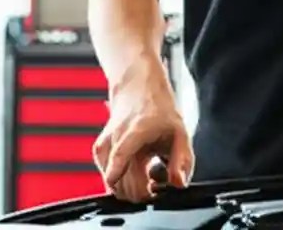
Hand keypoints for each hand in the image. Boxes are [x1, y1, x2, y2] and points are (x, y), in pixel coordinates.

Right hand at [92, 69, 192, 202]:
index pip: (120, 156)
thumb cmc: (158, 108)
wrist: (137, 88)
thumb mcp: (180, 131)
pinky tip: (134, 176)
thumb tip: (178, 183)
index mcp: (135, 130)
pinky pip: (107, 175)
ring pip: (110, 181)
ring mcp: (105, 144)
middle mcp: (116, 137)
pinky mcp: (100, 151)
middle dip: (138, 193)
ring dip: (129, 189)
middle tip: (156, 188)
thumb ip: (182, 160)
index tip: (141, 193)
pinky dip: (120, 182)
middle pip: (117, 179)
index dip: (125, 178)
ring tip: (147, 181)